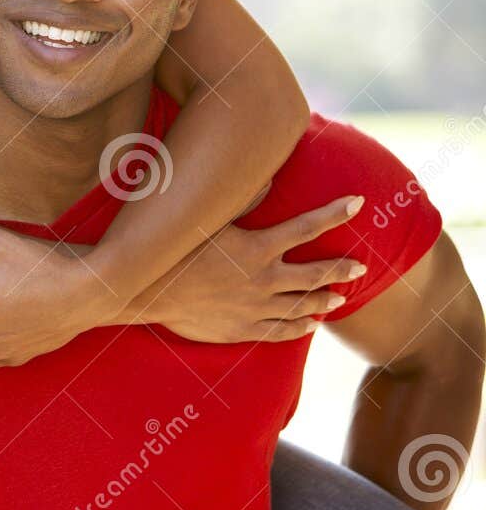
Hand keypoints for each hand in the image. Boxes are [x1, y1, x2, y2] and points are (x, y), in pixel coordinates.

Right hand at [127, 195, 365, 342]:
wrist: (149, 293)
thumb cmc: (173, 250)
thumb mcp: (206, 219)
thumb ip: (241, 200)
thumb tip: (269, 178)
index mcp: (257, 248)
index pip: (307, 227)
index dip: (335, 214)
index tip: (359, 203)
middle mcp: (264, 279)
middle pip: (314, 274)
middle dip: (340, 268)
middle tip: (361, 267)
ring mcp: (256, 308)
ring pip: (303, 305)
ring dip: (325, 299)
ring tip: (340, 298)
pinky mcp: (243, 329)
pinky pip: (281, 331)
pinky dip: (300, 328)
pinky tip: (311, 325)